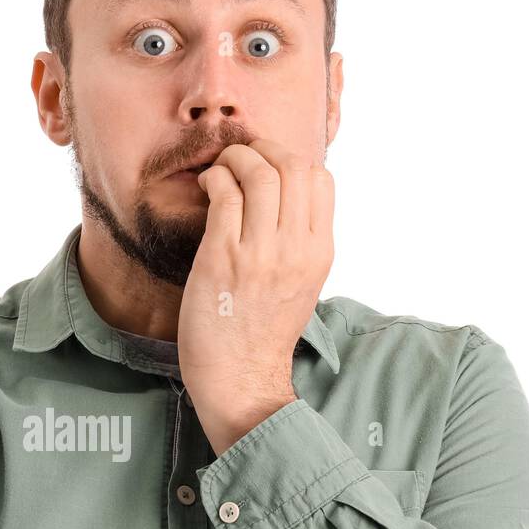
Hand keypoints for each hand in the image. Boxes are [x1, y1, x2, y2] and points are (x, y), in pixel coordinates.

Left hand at [177, 138, 334, 455]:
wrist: (241, 379)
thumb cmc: (263, 333)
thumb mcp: (301, 283)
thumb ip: (300, 241)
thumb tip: (284, 198)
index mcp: (320, 252)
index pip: (321, 179)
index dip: (292, 159)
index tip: (267, 164)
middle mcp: (296, 248)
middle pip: (291, 166)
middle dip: (262, 149)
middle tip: (240, 157)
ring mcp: (260, 253)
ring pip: (258, 173)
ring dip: (234, 159)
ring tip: (220, 170)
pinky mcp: (223, 258)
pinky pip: (224, 195)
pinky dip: (215, 179)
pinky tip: (208, 188)